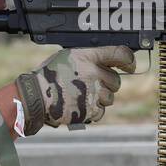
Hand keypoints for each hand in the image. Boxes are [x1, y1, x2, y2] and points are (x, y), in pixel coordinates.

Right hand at [14, 45, 135, 132]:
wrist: (35, 97)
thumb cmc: (49, 76)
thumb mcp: (67, 57)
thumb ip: (89, 58)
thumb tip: (108, 62)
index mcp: (87, 56)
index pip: (120, 54)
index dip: (129, 61)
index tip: (129, 66)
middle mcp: (93, 73)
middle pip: (115, 81)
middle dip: (108, 84)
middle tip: (92, 84)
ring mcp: (93, 93)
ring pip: (109, 97)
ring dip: (100, 98)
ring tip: (81, 95)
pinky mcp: (89, 110)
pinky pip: (101, 111)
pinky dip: (92, 110)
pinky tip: (78, 104)